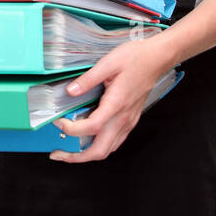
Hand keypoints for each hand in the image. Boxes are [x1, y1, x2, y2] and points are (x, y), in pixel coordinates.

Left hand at [48, 38, 171, 163]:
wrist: (157, 59)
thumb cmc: (137, 59)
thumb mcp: (108, 63)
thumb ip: (87, 79)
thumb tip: (70, 91)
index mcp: (116, 104)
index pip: (91, 127)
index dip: (71, 129)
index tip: (58, 122)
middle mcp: (123, 118)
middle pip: (99, 150)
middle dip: (76, 157)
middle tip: (58, 154)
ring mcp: (128, 121)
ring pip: (107, 150)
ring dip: (87, 155)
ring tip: (69, 151)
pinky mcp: (130, 120)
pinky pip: (114, 142)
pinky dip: (98, 147)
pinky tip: (88, 141)